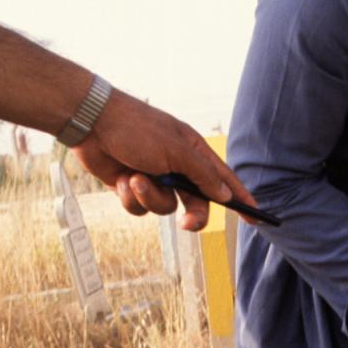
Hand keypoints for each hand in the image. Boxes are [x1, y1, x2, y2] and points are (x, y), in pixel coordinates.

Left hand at [72, 90, 258, 230]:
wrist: (91, 123)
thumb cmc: (136, 128)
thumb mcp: (176, 151)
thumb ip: (203, 175)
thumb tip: (225, 194)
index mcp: (193, 152)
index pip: (224, 180)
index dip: (241, 199)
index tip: (256, 217)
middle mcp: (177, 166)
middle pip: (197, 203)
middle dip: (191, 214)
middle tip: (187, 224)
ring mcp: (154, 177)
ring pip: (165, 208)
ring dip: (149, 197)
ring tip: (134, 179)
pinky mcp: (133, 187)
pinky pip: (140, 207)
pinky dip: (130, 196)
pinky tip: (120, 178)